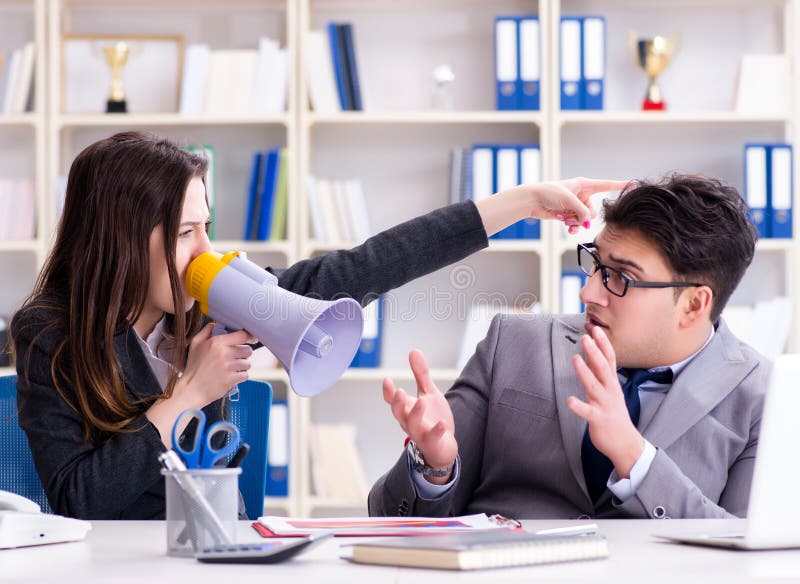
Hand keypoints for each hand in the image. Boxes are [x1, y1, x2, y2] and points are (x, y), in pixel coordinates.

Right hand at [177, 323, 253, 405]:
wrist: (191, 389)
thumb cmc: (194, 367)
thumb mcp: (195, 344)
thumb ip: (206, 331)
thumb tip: (216, 324)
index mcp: (216, 342)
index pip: (242, 335)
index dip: (249, 337)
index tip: (250, 339)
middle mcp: (224, 353)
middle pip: (248, 350)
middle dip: (243, 354)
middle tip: (234, 358)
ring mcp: (228, 367)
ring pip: (247, 363)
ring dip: (242, 366)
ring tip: (230, 368)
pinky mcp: (231, 379)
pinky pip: (245, 375)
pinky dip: (240, 376)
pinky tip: (231, 376)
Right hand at [382, 349, 457, 481]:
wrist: (443, 446)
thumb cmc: (432, 418)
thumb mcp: (429, 393)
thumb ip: (420, 374)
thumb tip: (413, 350)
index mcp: (406, 409)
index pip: (392, 400)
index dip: (388, 392)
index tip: (387, 380)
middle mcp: (409, 422)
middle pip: (398, 413)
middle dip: (397, 403)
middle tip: (400, 391)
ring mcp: (420, 433)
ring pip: (412, 426)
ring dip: (415, 414)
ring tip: (421, 401)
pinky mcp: (433, 443)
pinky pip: (432, 438)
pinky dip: (437, 431)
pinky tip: (442, 424)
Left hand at [525, 177, 630, 233]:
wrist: (532, 200)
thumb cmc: (548, 193)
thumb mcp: (569, 201)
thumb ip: (582, 212)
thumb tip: (587, 222)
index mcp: (584, 185)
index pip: (607, 185)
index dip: (621, 185)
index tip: (635, 184)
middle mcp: (582, 195)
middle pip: (594, 211)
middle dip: (584, 217)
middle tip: (573, 216)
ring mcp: (575, 205)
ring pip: (585, 219)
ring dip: (576, 222)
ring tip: (565, 220)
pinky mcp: (568, 214)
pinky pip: (577, 223)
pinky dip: (573, 226)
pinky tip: (567, 227)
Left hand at [566, 326, 643, 477]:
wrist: (626, 444)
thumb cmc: (613, 414)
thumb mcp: (607, 391)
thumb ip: (598, 374)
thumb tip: (589, 355)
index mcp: (612, 383)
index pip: (609, 359)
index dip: (602, 343)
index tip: (594, 328)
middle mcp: (610, 391)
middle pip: (603, 368)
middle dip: (595, 352)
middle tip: (586, 337)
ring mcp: (605, 405)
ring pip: (594, 386)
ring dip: (585, 372)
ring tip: (575, 359)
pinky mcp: (598, 419)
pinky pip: (588, 412)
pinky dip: (579, 406)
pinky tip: (569, 400)